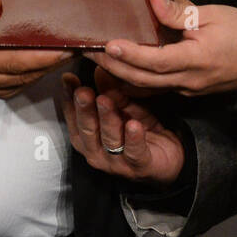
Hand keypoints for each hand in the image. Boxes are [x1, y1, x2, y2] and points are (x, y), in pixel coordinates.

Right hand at [0, 0, 71, 98]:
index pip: (12, 59)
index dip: (41, 55)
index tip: (65, 47)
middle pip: (22, 73)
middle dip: (52, 61)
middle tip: (78, 47)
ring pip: (25, 81)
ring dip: (49, 67)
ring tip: (72, 50)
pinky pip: (22, 84)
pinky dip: (39, 72)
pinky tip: (55, 59)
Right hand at [61, 69, 185, 185]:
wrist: (167, 157)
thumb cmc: (139, 130)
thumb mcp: (124, 106)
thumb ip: (111, 91)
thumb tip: (99, 69)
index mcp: (88, 137)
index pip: (74, 118)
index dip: (69, 99)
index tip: (68, 79)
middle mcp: (97, 152)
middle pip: (88, 130)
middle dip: (85, 110)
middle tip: (83, 92)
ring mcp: (117, 163)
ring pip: (110, 140)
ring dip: (107, 119)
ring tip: (105, 101)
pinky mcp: (140, 167)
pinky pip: (135, 152)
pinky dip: (134, 139)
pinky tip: (133, 125)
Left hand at [86, 0, 236, 95]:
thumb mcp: (212, 14)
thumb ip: (179, 10)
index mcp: (196, 59)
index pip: (156, 61)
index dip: (131, 54)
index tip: (109, 45)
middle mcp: (188, 80)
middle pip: (144, 79)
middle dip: (115, 68)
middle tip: (91, 53)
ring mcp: (186, 89)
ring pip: (147, 88)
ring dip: (121, 76)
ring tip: (100, 61)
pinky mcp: (186, 90)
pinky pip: (156, 89)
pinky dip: (135, 82)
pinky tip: (120, 72)